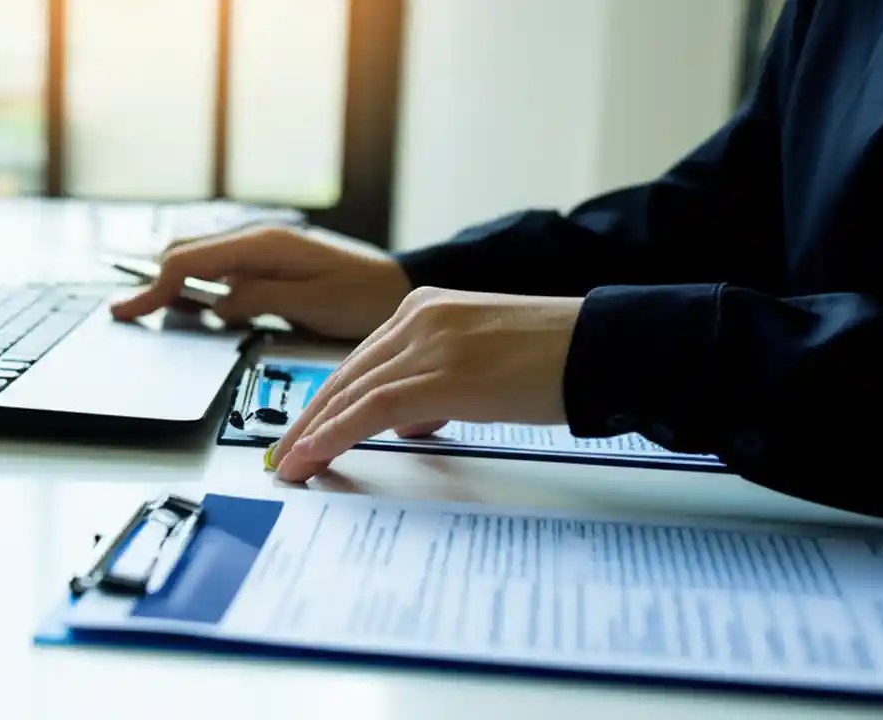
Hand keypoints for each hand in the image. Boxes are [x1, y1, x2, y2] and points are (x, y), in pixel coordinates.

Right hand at [109, 225, 411, 339]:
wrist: (400, 286)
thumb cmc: (366, 295)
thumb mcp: (313, 303)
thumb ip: (260, 300)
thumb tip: (217, 307)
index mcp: (263, 244)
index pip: (189, 261)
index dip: (154, 287)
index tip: (130, 312)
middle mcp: (256, 241)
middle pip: (185, 255)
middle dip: (153, 283)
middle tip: (126, 315)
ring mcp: (260, 253)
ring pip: (199, 263)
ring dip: (171, 285)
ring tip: (144, 311)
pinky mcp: (267, 269)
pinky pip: (220, 275)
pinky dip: (195, 289)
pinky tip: (187, 309)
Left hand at [271, 288, 583, 480]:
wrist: (601, 347)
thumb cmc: (552, 358)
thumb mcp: (478, 364)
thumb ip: (433, 385)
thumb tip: (404, 422)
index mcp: (424, 307)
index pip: (358, 360)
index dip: (324, 400)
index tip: (301, 429)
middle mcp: (418, 317)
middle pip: (344, 375)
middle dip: (307, 419)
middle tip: (281, 453)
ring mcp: (429, 343)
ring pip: (350, 392)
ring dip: (311, 434)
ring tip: (288, 465)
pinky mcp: (443, 374)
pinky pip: (370, 409)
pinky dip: (335, 435)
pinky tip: (315, 455)